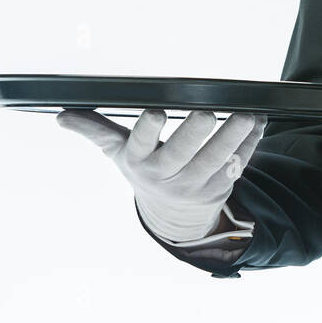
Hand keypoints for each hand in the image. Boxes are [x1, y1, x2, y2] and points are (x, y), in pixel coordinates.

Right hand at [58, 108, 265, 242]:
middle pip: (182, 155)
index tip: (155, 112)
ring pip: (216, 160)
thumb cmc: (145, 167)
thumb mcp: (118, 152)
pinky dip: (251, 143)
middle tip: (206, 112)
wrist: (172, 211)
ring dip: (232, 138)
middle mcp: (166, 175)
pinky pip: (239, 162)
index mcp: (139, 161)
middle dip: (194, 134)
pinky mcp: (221, 185)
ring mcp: (196, 183)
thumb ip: (96, 130)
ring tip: (245, 115)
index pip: (140, 145)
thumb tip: (62, 116)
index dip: (147, 130)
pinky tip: (259, 123)